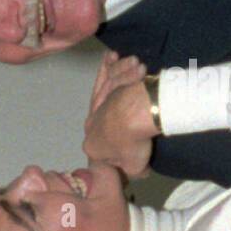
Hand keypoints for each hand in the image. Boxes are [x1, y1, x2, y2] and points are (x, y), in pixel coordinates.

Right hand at [83, 51, 155, 178]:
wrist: (135, 113)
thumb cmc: (133, 142)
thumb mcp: (136, 166)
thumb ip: (135, 171)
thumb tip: (140, 173)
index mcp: (92, 146)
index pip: (103, 152)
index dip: (119, 153)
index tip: (136, 150)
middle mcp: (90, 123)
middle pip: (103, 120)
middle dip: (117, 121)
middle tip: (132, 116)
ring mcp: (98, 104)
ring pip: (106, 91)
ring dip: (118, 79)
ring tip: (131, 69)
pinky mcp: (105, 89)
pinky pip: (107, 76)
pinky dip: (108, 67)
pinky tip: (111, 57)